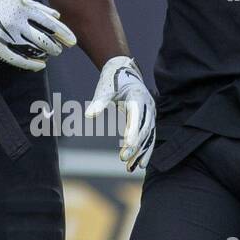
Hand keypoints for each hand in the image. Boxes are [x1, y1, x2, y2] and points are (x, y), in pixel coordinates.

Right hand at [0, 0, 75, 70]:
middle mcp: (16, 22)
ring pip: (32, 48)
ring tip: (50, 55)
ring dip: (45, 53)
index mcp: (22, 8)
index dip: (62, 33)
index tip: (72, 41)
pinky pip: (17, 58)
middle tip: (60, 49)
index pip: (49, 23)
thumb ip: (36, 7)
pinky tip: (39, 65)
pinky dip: (31, 63)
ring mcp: (6, 35)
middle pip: (43, 38)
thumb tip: (56, 16)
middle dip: (55, 46)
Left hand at [85, 56, 155, 170]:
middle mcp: (147, 106)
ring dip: (141, 153)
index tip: (127, 146)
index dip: (133, 132)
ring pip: (149, 136)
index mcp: (137, 97)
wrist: (124, 70)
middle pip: (144, 130)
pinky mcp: (148, 119)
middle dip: (136, 146)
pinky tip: (137, 164)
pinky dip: (143, 150)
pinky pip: (148, 137)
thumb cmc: (113, 80)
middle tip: (124, 160)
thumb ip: (98, 102)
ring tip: (132, 168)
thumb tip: (89, 115)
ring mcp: (150, 113)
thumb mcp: (105, 89)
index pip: (136, 118)